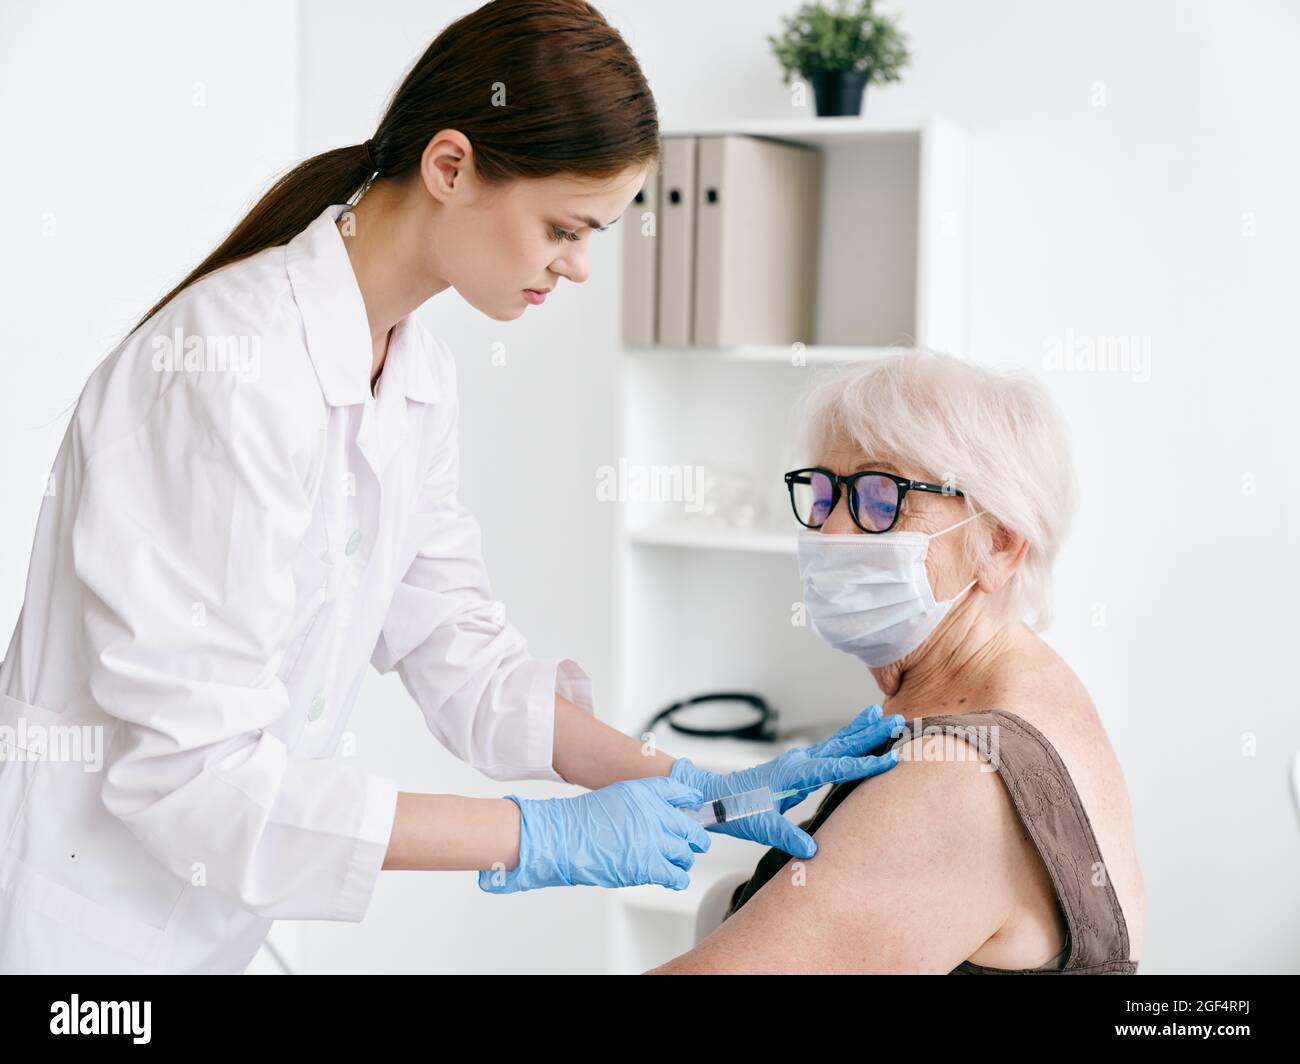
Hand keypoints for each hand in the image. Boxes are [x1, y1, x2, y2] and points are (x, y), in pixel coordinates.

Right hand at [478, 775, 710, 893]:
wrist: (565, 837)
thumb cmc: (585, 819)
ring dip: (683, 860)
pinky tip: (675, 878)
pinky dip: (678, 879)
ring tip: (677, 862)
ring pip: (685, 854)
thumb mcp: (619, 794)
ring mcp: (653, 840)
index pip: (683, 792)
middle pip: (691, 829)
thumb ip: (646, 799)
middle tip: (695, 844)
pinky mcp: (648, 866)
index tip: (697, 810)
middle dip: (696, 839)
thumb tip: (668, 808)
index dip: (693, 802)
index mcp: (647, 793)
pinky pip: (676, 875)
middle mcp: (654, 814)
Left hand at [669, 704, 903, 857]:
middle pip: (841, 746)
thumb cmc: (738, 811)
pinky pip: (827, 750)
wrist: (716, 798)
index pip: (837, 768)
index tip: (891, 758)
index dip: (864, 764)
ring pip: (835, 743)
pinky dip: (846, 741)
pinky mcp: (797, 766)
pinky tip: (855, 736)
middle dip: (870, 734)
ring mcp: (798, 761)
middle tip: (897, 721)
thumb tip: (812, 850)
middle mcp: (799, 762)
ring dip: (859, 731)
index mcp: (794, 774)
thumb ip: (787, 836)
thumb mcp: (763, 828)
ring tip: (880, 715)